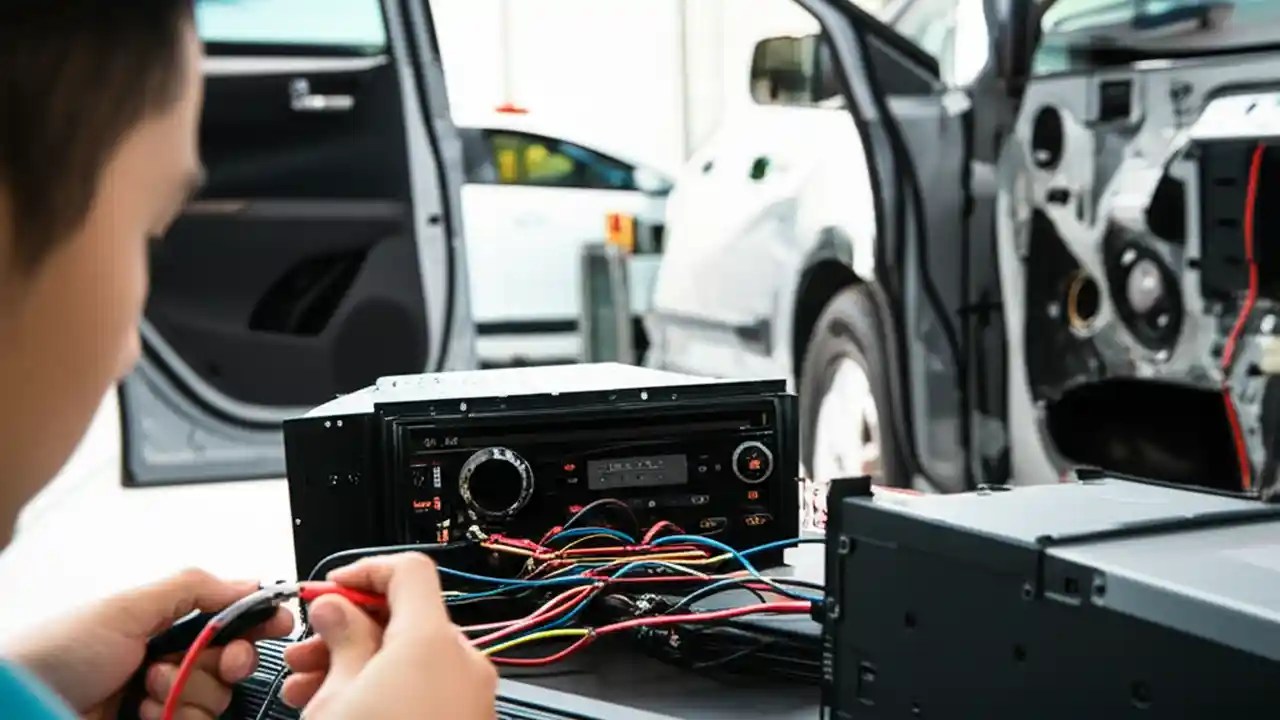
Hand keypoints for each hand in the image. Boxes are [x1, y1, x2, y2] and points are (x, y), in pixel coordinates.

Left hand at [5, 569, 293, 719]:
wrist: (18, 709)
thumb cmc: (50, 656)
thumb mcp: (124, 608)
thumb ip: (191, 589)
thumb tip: (247, 584)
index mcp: (158, 625)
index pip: (225, 619)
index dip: (255, 620)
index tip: (275, 622)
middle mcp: (163, 663)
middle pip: (232, 661)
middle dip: (229, 658)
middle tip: (218, 659)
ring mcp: (160, 703)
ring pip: (218, 699)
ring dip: (189, 690)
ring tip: (147, 686)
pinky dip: (176, 716)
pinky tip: (144, 712)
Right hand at [281, 553, 496, 718]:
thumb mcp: (337, 698)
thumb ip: (341, 640)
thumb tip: (337, 608)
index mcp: (434, 642)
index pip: (409, 571)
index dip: (365, 571)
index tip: (329, 588)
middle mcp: (465, 664)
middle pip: (407, 619)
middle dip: (351, 628)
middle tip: (306, 648)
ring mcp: (472, 698)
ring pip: (413, 659)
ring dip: (362, 663)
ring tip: (310, 690)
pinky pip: (426, 690)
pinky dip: (388, 689)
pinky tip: (346, 706)